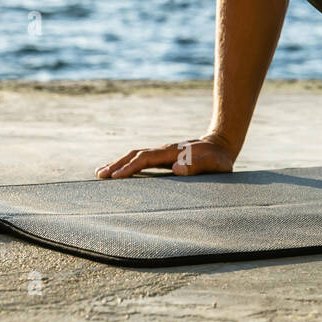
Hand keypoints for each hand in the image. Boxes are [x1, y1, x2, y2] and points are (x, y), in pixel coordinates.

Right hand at [95, 134, 234, 178]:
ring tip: (101, 173)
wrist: (222, 144)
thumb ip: (198, 165)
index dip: (131, 167)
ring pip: (136, 156)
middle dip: (117, 164)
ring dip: (119, 163)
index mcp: (173, 152)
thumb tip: (176, 168)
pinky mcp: (163, 157)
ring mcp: (163, 153)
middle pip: (136, 154)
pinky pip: (141, 160)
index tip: (116, 177)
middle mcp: (165, 150)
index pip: (147, 158)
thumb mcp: (216, 164)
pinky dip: (127, 164)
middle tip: (99, 175)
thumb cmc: (219, 158)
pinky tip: (119, 171)